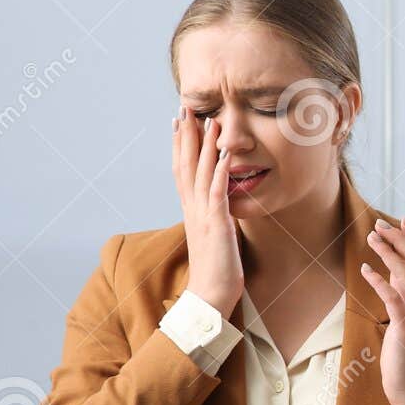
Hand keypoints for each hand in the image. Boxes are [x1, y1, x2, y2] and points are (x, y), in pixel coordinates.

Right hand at [173, 105, 243, 317]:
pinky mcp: (217, 224)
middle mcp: (193, 209)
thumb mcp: (214, 238)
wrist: (210, 297)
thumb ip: (213, 220)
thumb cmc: (216, 271)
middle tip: (184, 108)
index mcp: (192, 211)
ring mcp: (204, 215)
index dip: (180, 145)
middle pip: (185, 164)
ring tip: (206, 118)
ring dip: (203, 144)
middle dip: (185, 135)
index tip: (180, 121)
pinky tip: (224, 152)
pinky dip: (219, 169)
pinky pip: (217, 191)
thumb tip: (217, 208)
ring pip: (199, 172)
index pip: (182, 171)